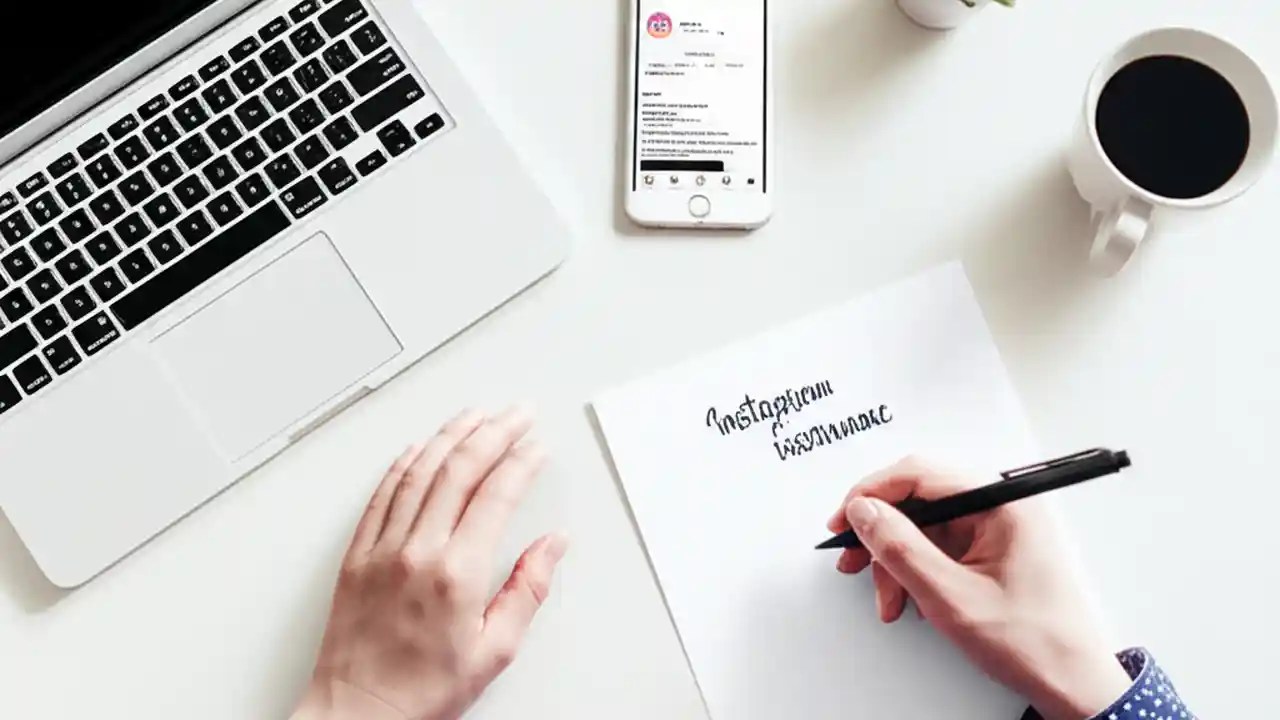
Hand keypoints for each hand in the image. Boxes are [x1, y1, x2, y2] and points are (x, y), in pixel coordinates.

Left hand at [292, 407, 567, 719]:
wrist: (358, 714)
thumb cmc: (422, 692)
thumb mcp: (494, 651)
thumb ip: (527, 590)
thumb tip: (551, 546)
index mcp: (456, 574)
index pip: (496, 495)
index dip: (521, 463)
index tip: (537, 447)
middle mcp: (417, 551)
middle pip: (459, 469)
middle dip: (494, 432)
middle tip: (516, 414)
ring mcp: (381, 549)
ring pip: (419, 472)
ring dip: (450, 436)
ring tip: (474, 415)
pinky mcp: (356, 556)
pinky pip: (381, 495)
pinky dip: (402, 464)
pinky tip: (418, 448)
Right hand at [828, 457, 1131, 719]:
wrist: (1073, 685)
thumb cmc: (1034, 644)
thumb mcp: (951, 596)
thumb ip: (901, 548)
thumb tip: (864, 513)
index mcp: (1003, 503)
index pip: (920, 474)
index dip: (872, 493)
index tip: (844, 518)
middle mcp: (1002, 507)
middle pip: (919, 500)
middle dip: (882, 535)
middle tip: (854, 560)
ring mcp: (997, 528)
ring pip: (924, 527)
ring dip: (897, 561)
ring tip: (890, 599)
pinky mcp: (992, 549)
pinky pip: (940, 547)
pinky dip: (916, 571)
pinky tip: (911, 598)